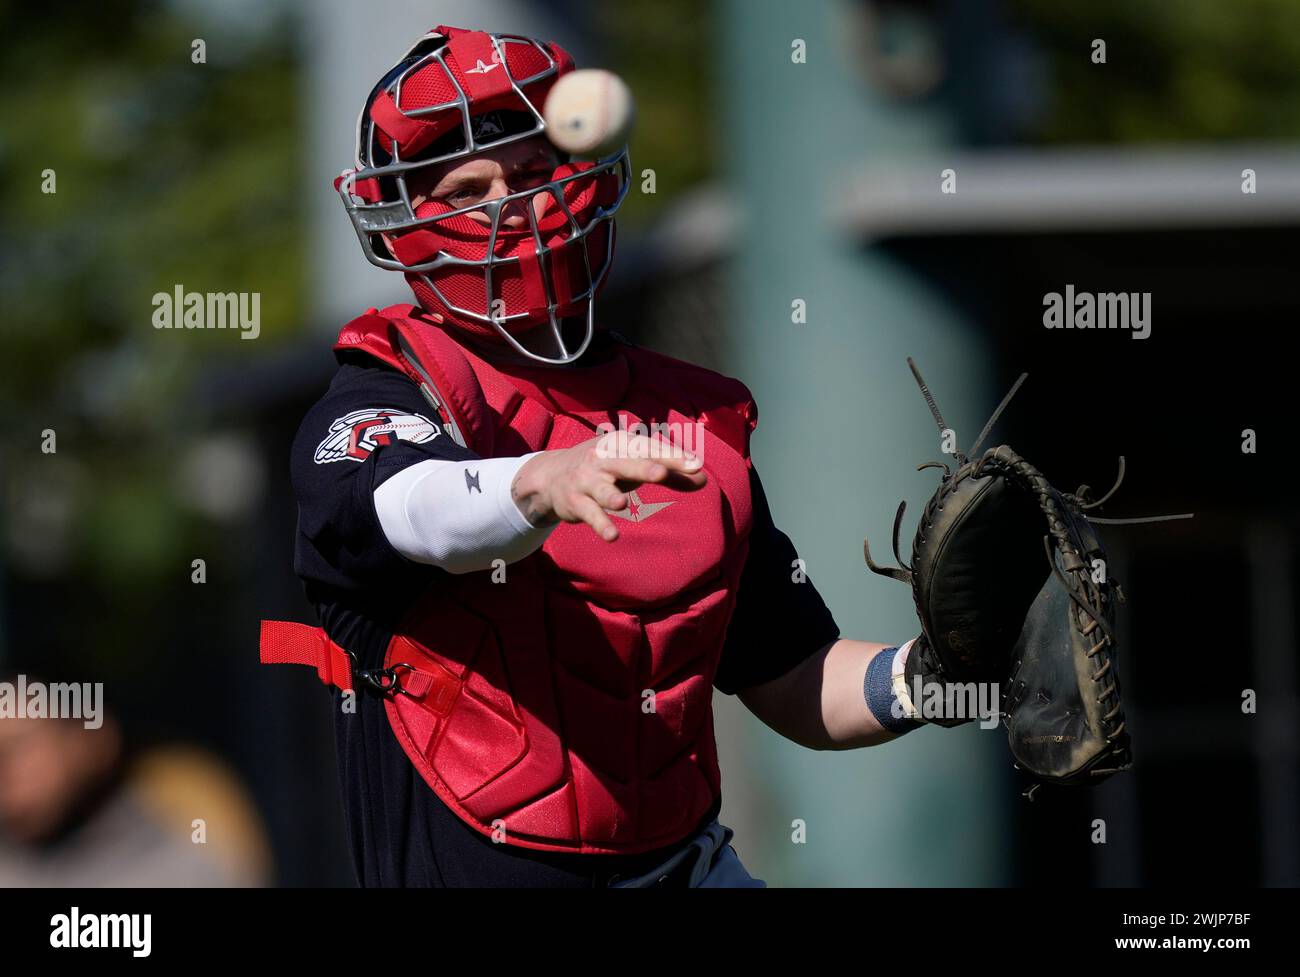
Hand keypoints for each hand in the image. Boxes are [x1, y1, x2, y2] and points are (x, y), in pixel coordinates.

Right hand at [510, 431, 706, 540]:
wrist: (551, 477)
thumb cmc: (606, 469)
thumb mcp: (635, 467)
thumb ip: (670, 474)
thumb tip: (704, 479)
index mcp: (621, 445)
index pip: (649, 449)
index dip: (671, 456)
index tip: (695, 464)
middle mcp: (602, 459)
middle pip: (626, 463)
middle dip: (643, 467)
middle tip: (662, 473)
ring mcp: (587, 481)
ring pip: (602, 488)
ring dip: (611, 495)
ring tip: (622, 503)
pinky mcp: (576, 503)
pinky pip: (589, 514)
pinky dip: (600, 524)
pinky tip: (613, 536)